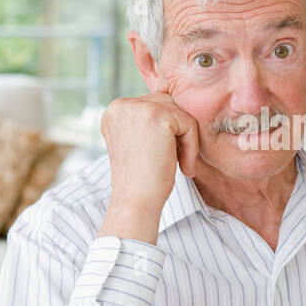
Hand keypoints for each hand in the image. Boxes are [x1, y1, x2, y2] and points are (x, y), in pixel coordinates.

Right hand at [97, 93, 200, 242]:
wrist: (135, 202)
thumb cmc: (141, 180)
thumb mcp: (137, 143)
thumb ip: (147, 123)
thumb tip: (177, 109)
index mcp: (114, 111)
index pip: (153, 105)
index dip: (166, 131)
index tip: (162, 156)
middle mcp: (120, 106)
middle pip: (167, 103)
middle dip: (177, 130)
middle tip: (176, 159)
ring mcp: (137, 108)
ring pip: (179, 112)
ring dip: (186, 138)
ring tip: (180, 163)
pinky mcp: (157, 116)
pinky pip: (189, 123)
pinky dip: (192, 146)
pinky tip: (183, 166)